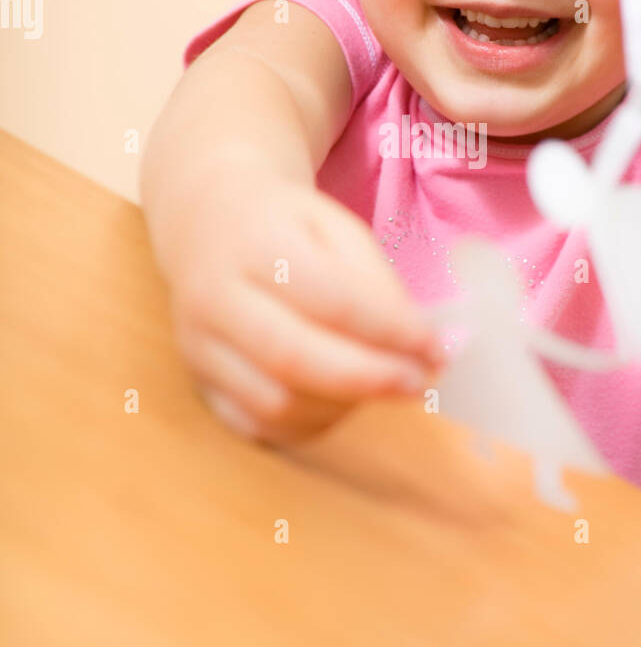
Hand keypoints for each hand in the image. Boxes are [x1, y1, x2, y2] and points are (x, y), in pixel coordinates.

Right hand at [164, 161, 444, 444]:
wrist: (208, 221)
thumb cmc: (287, 226)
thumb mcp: (337, 227)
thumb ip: (377, 283)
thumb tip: (422, 346)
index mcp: (256, 244)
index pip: (332, 300)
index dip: (391, 332)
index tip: (436, 347)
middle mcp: (215, 298)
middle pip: (295, 359)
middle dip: (370, 379)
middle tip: (420, 383)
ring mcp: (198, 346)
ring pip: (276, 403)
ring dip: (344, 405)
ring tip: (382, 387)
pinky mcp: (199, 381)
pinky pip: (258, 425)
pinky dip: (310, 424)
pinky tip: (343, 401)